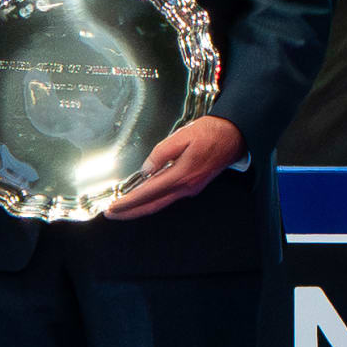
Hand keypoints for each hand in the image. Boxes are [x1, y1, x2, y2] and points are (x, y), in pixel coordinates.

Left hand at [105, 115, 244, 220]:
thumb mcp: (182, 136)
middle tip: (111, 213)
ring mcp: (191, 188)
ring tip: (123, 207)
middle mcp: (186, 186)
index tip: (113, 206)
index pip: (148, 193)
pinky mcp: (193, 186)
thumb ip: (161, 152)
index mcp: (182, 174)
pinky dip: (153, 200)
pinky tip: (144, 197)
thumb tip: (146, 168)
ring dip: (140, 207)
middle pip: (152, 205)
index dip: (129, 201)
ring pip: (160, 203)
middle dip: (130, 211)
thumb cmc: (211, 133)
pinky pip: (168, 196)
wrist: (234, 136)